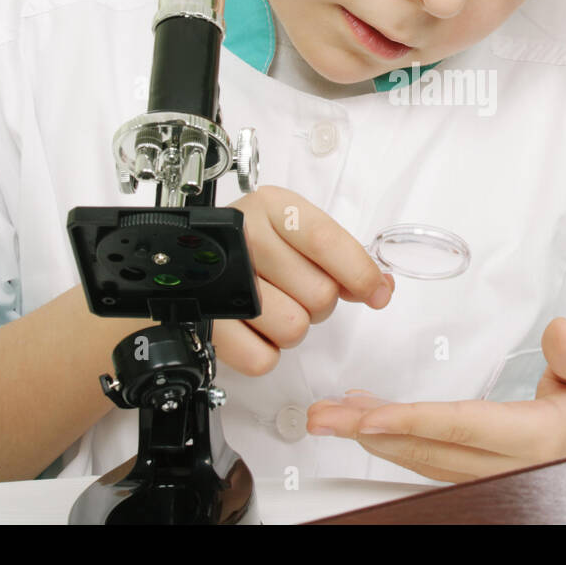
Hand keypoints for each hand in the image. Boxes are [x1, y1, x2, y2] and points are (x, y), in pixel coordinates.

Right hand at [213, 184, 394, 376]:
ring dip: (291, 328)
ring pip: (294, 328)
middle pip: (319, 294)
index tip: (378, 293)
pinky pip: (262, 358)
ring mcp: (222, 280)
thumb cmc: (252, 245)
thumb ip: (340, 255)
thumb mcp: (295, 231)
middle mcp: (245, 237)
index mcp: (272, 207)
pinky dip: (264, 352)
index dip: (360, 273)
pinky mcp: (207, 323)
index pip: (326, 242)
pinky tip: (253, 328)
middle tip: (295, 291)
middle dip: (318, 302)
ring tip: (271, 307)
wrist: (185, 263)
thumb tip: (380, 287)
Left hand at [306, 317, 565, 482]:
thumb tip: (558, 331)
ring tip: (331, 416)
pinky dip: (394, 443)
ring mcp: (487, 479)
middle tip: (322, 417)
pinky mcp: (477, 478)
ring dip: (372, 438)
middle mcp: (502, 468)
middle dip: (367, 432)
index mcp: (530, 440)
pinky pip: (428, 463)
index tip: (364, 415)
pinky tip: (367, 424)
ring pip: (419, 461)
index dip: (407, 421)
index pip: (456, 428)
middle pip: (423, 450)